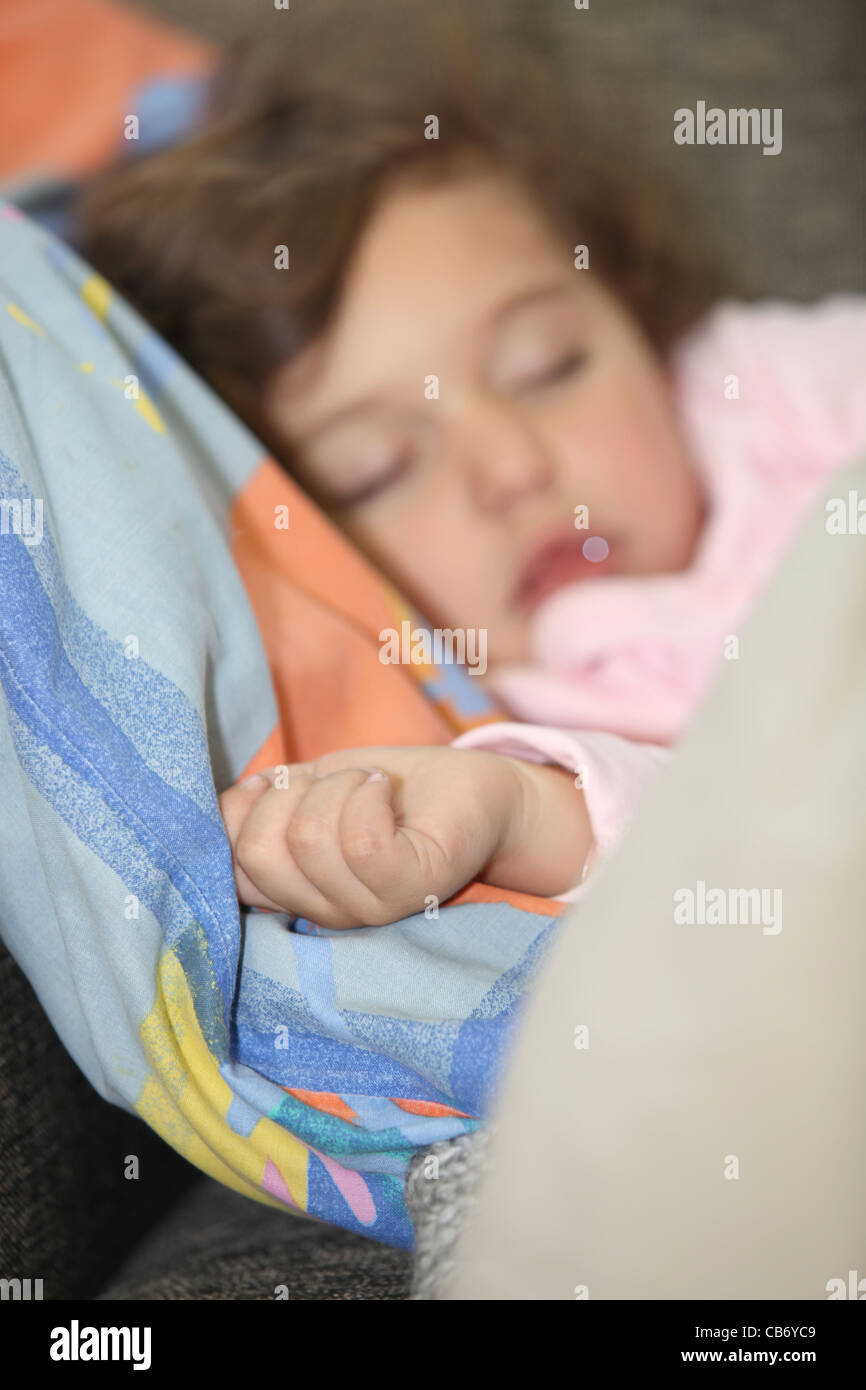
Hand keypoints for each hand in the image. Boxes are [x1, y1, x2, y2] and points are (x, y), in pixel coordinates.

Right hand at [218, 745, 591, 927]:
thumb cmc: (383, 789)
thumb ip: (247, 812)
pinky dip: (365, 794)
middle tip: (337, 787)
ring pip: (306, 839)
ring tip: (369, 788)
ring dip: (337, 786)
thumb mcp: (298, 791)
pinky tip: (383, 790)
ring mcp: (367, 909)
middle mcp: (322, 914)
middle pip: (256, 851)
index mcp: (289, 894)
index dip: (244, 808)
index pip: (223, 864)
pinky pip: (358, 842)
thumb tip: (205, 817)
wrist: (472, 787)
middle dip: (291, 793)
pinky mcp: (412, 888)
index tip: (285, 787)